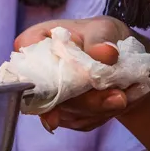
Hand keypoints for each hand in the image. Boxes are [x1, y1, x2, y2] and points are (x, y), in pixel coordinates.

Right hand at [14, 17, 148, 133]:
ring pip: (67, 113)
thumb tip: (106, 53)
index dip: (44, 83)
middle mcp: (35, 73)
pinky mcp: (64, 114)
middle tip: (118, 98)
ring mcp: (48, 97)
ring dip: (97, 109)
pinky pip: (80, 121)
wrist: (118, 58)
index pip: (26, 67)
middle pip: (50, 97)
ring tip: (123, 96)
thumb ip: (101, 39)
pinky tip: (114, 102)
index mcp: (33, 44)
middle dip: (85, 101)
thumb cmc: (102, 35)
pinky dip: (100, 115)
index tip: (67, 93)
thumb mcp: (104, 29)